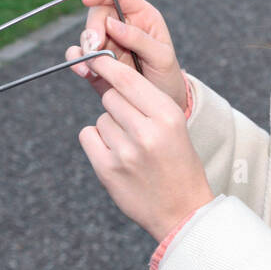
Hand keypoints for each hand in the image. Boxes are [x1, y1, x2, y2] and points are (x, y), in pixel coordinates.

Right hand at [65, 0, 188, 112]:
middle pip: (97, 13)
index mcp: (141, 15)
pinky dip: (76, 60)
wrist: (160, 103)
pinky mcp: (95, 61)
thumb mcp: (162, 57)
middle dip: (92, 28)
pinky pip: (78, 54)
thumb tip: (111, 23)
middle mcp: (121, 25)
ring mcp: (107, 42)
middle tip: (96, 47)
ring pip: (86, 34)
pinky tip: (84, 71)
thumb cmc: (167, 76)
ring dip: (85, 47)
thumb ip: (139, 39)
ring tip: (94, 64)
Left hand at [77, 53, 214, 242]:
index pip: (128, 79)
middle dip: (116, 105)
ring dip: (109, 127)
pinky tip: (115, 155)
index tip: (97, 57)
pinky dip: (97, 142)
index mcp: (167, 116)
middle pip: (111, 97)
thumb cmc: (179, 164)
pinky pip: (88, 136)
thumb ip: (147, 102)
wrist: (183, 212)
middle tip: (131, 124)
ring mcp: (125, 152)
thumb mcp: (174, 127)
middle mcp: (146, 132)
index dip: (109, 66)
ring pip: (101, 118)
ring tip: (130, 147)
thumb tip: (112, 74)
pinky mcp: (107, 169)